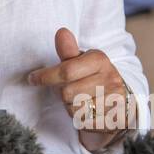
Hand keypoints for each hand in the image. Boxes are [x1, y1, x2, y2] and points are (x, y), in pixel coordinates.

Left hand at [27, 28, 133, 149]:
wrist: (120, 102)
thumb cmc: (93, 78)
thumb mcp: (82, 62)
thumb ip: (68, 50)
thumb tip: (61, 32)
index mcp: (100, 60)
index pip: (66, 71)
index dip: (45, 76)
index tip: (32, 78)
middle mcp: (110, 78)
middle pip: (67, 92)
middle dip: (61, 93)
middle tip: (66, 90)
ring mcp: (114, 100)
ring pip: (74, 108)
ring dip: (70, 106)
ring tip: (79, 100)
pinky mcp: (114, 119)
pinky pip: (83, 122)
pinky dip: (80, 118)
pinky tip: (87, 111)